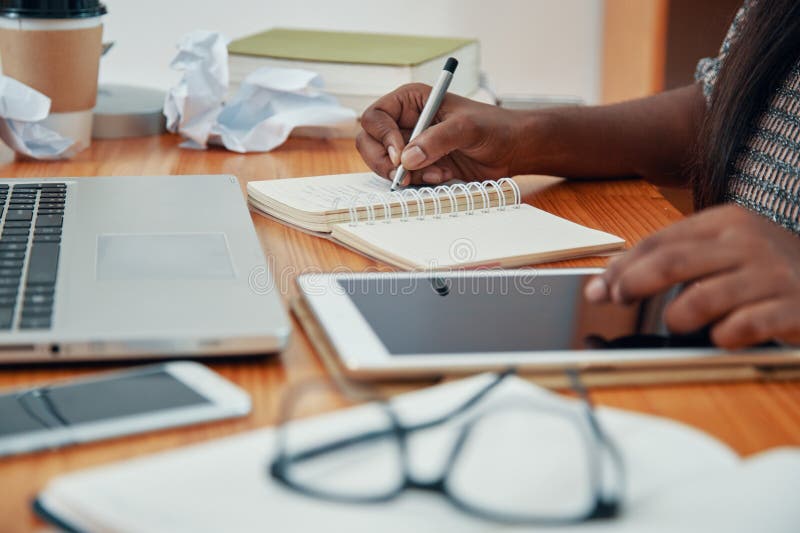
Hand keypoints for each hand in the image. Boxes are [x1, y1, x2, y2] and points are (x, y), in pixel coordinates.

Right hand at [356, 83, 523, 185]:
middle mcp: (405, 121)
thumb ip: (437, 140)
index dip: (382, 137)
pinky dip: (419, 182)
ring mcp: (410, 145)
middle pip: (370, 142)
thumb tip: (407, 159)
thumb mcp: (466, 128)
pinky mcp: (419, 165)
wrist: (511, 149)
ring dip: (407, 175)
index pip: (375, 117)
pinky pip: (404, 178)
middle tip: (403, 176)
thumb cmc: (493, 126)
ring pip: (384, 164)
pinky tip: (444, 176)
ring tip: (438, 173)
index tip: (400, 156)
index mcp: (411, 101)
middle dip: (384, 162)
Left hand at [584, 205, 799, 348]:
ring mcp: (770, 275)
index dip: (622, 268)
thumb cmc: (763, 266)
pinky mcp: (792, 308)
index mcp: (725, 222)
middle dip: (634, 284)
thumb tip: (611, 278)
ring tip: (676, 323)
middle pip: (672, 263)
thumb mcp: (723, 247)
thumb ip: (675, 256)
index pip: (659, 242)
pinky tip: (720, 335)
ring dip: (676, 317)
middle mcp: (746, 243)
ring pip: (701, 299)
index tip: (597, 290)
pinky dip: (721, 336)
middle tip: (617, 301)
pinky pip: (742, 327)